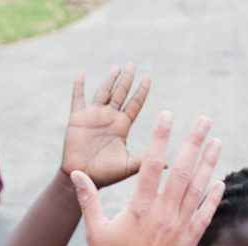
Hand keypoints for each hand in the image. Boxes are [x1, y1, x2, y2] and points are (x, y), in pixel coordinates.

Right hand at [61, 65, 151, 187]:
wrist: (83, 178)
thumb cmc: (106, 174)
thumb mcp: (128, 166)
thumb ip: (145, 160)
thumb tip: (169, 165)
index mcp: (122, 126)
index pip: (134, 104)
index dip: (141, 91)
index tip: (148, 78)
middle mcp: (109, 118)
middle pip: (121, 93)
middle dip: (127, 79)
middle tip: (132, 65)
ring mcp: (93, 116)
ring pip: (103, 92)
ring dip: (109, 79)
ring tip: (117, 68)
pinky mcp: (77, 118)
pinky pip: (77, 99)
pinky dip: (78, 86)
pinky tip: (80, 74)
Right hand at [73, 109, 222, 245]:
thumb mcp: (95, 231)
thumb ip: (88, 200)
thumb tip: (76, 173)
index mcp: (139, 208)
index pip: (152, 164)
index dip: (161, 138)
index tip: (168, 116)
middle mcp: (163, 215)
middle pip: (182, 171)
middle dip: (194, 142)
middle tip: (205, 120)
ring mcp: (179, 228)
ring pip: (198, 189)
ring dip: (209, 164)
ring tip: (217, 142)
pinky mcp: (189, 242)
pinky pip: (205, 215)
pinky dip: (213, 197)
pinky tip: (220, 181)